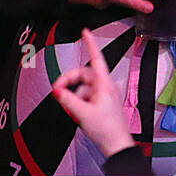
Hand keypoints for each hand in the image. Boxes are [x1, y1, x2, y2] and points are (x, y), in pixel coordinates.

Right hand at [52, 27, 136, 157]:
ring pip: (83, 88)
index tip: (86, 31)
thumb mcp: (83, 113)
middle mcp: (105, 86)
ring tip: (72, 109)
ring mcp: (104, 95)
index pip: (96, 58)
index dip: (91, 43)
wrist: (117, 144)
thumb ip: (69, 100)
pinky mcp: (102, 103)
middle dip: (70, 82)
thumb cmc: (108, 129)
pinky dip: (79, 103)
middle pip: (84, 75)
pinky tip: (78, 113)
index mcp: (104, 83)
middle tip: (58, 91)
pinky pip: (87, 97)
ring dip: (74, 96)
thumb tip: (59, 91)